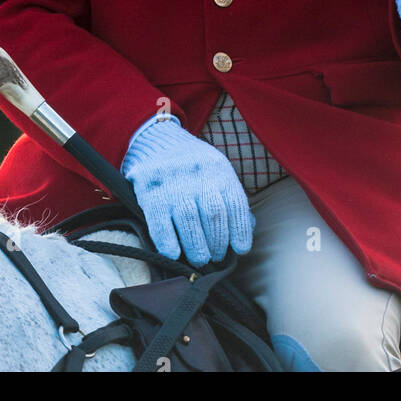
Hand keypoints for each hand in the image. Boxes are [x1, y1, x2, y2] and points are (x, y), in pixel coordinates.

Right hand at [120, 113, 254, 265]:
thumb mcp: (218, 171)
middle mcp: (199, 176)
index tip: (241, 249)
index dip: (240, 230)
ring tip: (200, 259)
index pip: (236, 204)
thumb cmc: (194, 164)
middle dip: (217, 243)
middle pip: (213, 215)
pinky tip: (174, 253)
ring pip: (189, 222)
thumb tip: (249, 228)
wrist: (158, 141)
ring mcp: (174, 185)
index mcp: (219, 171)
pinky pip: (161, 225)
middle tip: (215, 257)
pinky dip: (169, 243)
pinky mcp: (151, 195)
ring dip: (196, 248)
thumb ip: (231, 197)